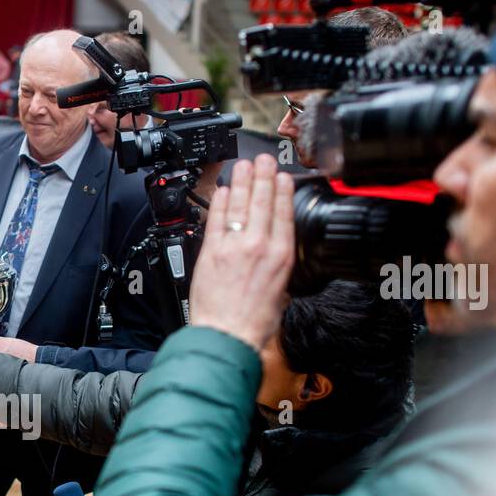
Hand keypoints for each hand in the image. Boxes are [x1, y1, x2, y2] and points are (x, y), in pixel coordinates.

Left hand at [188, 154, 294, 351]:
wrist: (227, 335)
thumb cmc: (253, 324)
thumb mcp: (281, 295)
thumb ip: (278, 274)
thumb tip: (276, 267)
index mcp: (281, 257)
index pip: (283, 214)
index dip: (282, 191)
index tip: (282, 177)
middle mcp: (259, 246)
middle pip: (262, 202)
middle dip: (264, 177)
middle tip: (264, 160)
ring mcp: (234, 246)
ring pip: (240, 205)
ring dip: (242, 182)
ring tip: (244, 165)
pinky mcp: (211, 251)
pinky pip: (216, 220)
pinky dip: (220, 203)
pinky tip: (223, 190)